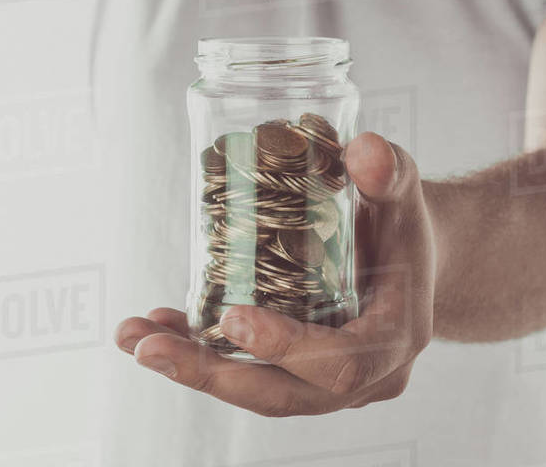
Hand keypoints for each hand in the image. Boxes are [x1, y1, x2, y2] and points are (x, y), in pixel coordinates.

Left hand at [113, 133, 435, 416]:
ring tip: (135, 337)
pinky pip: (245, 371)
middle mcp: (361, 376)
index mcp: (392, 340)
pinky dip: (199, 351)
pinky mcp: (295, 373)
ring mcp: (325, 382)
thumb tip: (363, 151)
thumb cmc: (404, 223)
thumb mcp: (402, 192)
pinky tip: (157, 325)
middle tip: (151, 346)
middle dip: (212, 374)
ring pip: (255, 388)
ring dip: (192, 366)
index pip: (340, 363)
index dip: (286, 346)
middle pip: (282, 393)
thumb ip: (390, 172)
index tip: (233, 318)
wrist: (410, 256)